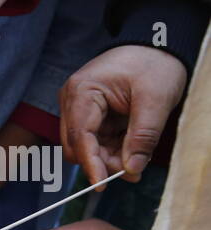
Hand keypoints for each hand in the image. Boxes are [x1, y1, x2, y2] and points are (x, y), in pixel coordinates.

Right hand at [60, 45, 187, 183]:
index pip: (80, 136)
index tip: (102, 185)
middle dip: (100, 162)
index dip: (91, 163)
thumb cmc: (155, 64)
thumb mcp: (156, 100)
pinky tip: (130, 147)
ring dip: (106, 157)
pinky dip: (110, 148)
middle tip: (131, 170)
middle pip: (77, 146)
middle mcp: (72, 100)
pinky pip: (94, 139)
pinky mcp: (89, 113)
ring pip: (84, 146)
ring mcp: (78, 107)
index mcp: (82, 92)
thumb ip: (143, 136)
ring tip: (135, 158)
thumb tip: (131, 170)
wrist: (157, 44)